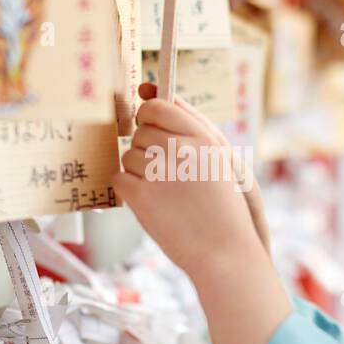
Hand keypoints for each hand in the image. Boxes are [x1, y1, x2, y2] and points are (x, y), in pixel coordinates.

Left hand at [114, 83, 265, 280]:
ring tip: (164, 193)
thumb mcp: (218, 160)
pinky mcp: (142, 197)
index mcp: (203, 138)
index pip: (158, 106)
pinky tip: (151, 203)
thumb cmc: (221, 207)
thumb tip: (150, 91)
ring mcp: (160, 172)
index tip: (151, 129)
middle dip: (145, 150)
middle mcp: (181, 150)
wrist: (225, 251)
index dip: (148, 116)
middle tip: (165, 173)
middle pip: (139, 132)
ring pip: (128, 156)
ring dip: (138, 172)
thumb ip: (188, 126)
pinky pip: (119, 178)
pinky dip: (129, 191)